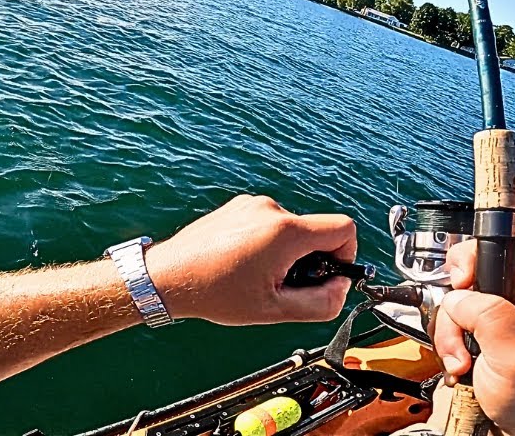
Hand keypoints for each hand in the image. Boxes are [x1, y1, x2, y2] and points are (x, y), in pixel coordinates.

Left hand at [145, 194, 356, 325]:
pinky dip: (266, 244)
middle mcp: (271, 209)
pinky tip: (242, 265)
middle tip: (283, 286)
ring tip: (256, 277)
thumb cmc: (217, 293)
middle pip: (315, 231)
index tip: (328, 276)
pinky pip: (268, 224)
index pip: (343, 228)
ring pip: (290, 230)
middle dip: (310, 260)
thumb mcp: (275, 310)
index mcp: (285, 231)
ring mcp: (252, 205)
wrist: (167, 276)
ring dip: (285, 254)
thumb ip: (320, 303)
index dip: (346, 255)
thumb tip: (341, 287)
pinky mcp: (237, 207)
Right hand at [433, 174, 514, 435]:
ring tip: (461, 348)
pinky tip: (460, 359)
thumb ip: (490, 313)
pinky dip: (456, 332)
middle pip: (506, 259)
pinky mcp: (501, 336)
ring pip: (479, 287)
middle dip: (475, 271)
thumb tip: (464, 294)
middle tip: (461, 284)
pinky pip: (469, 314)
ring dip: (459, 313)